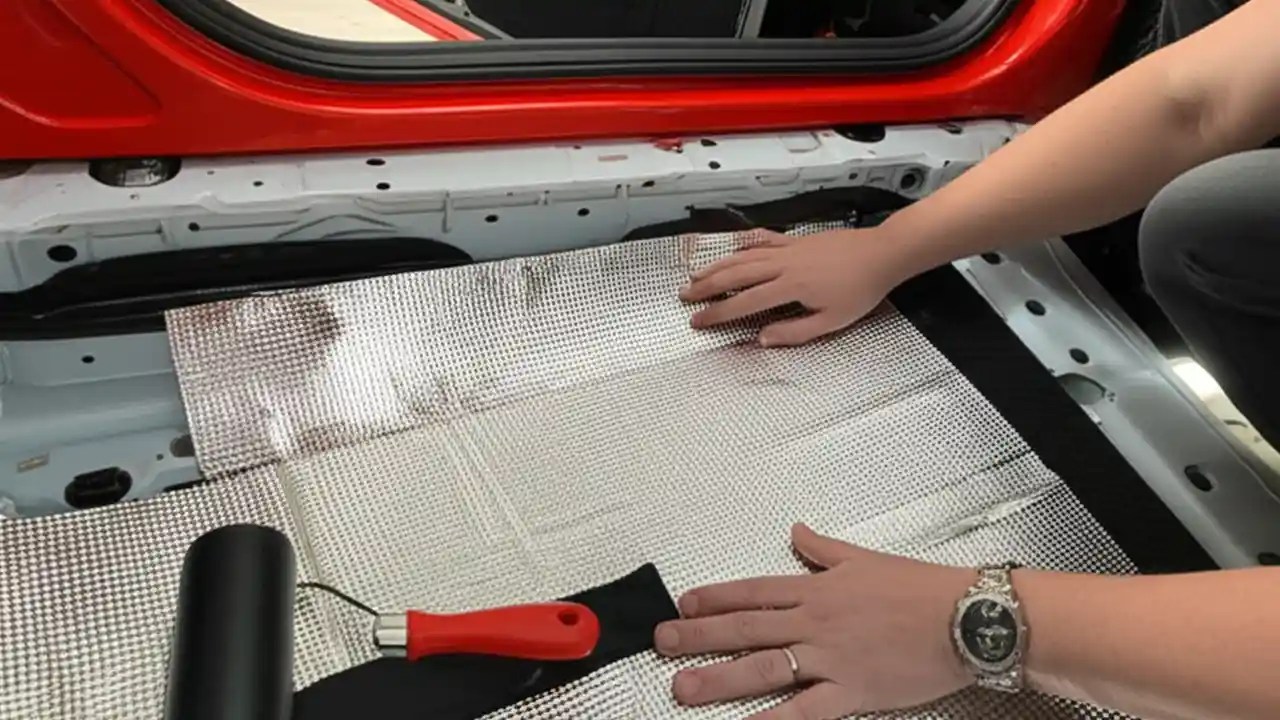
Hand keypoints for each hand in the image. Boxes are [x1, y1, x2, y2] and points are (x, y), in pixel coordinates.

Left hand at [655, 525, 975, 718]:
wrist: (967, 617)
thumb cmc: (920, 588)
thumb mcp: (864, 558)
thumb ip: (823, 549)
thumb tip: (796, 531)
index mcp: (817, 588)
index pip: (753, 592)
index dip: (714, 598)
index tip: (683, 604)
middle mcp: (815, 621)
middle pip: (746, 628)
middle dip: (698, 636)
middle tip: (661, 643)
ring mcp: (830, 657)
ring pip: (763, 667)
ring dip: (719, 677)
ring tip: (682, 687)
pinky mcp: (851, 691)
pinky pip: (804, 710)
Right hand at [679, 227, 916, 346]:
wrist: (881, 253)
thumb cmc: (860, 290)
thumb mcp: (832, 321)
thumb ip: (795, 332)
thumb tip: (762, 339)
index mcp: (790, 287)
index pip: (745, 302)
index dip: (718, 313)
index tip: (697, 321)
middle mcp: (783, 265)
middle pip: (735, 275)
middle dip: (707, 287)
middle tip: (684, 296)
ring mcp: (787, 249)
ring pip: (743, 256)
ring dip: (717, 266)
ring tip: (696, 275)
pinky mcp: (795, 240)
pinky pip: (763, 239)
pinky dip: (744, 243)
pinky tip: (732, 247)